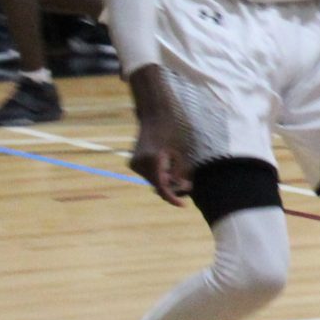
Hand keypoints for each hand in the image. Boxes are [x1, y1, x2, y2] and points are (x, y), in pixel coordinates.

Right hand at [127, 81, 195, 205]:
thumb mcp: (182, 152)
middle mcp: (140, 163)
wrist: (155, 115)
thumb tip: (184, 188)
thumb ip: (182, 171)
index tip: (182, 204)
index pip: (162, 186)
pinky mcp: (133, 163)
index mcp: (154, 159)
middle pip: (158, 184)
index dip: (173, 197)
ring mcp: (134, 163)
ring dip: (165, 178)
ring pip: (153, 180)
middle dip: (172, 186)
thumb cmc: (174, 130)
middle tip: (187, 182)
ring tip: (174, 162)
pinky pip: (149, 174)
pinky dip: (158, 173)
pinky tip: (165, 160)